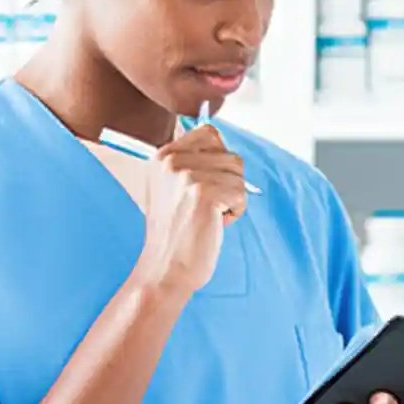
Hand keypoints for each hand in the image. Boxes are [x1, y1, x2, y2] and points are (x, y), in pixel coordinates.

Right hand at [132, 124, 246, 296]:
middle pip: (230, 156)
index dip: (218, 162)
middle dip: (227, 184)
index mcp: (162, 156)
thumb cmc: (175, 234)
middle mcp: (172, 160)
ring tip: (207, 218)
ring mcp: (187, 175)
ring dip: (231, 199)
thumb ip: (191, 161)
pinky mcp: (205, 193)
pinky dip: (234, 213)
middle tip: (203, 209)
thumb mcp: (171, 188)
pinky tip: (212, 226)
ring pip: (238, 175)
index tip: (203, 189)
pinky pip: (241, 194)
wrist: (165, 269)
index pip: (210, 133)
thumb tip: (220, 139)